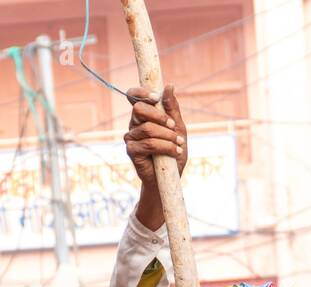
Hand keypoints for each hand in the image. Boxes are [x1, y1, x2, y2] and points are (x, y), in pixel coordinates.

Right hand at [123, 84, 186, 228]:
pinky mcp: (132, 152)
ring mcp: (131, 138)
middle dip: (158, 116)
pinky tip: (175, 152)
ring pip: (147, 129)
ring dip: (167, 136)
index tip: (156, 98)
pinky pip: (148, 144)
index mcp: (143, 116)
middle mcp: (134, 125)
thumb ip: (172, 108)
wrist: (171, 177)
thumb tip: (169, 85)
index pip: (134, 97)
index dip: (142, 93)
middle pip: (139, 109)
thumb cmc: (174, 151)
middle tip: (173, 126)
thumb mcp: (178, 127)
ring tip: (179, 145)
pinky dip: (165, 147)